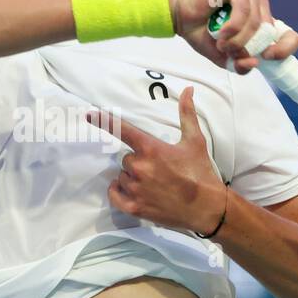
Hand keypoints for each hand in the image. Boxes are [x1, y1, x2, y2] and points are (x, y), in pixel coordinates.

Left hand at [86, 85, 228, 234]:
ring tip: (154, 184)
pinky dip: (119, 192)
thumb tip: (188, 89)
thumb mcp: (195, 141)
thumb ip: (187, 114)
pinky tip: (130, 191)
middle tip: (159, 169)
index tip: (89, 115)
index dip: (105, 121)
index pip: (123, 130)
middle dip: (139, 162)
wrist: (207, 208)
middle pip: (126, 159)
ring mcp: (136, 189)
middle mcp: (140, 168)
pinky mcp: (135, 207)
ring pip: (122, 176)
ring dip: (132, 178)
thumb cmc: (201, 172)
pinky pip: (114, 195)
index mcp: (152, 149)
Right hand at [169, 0, 297, 73]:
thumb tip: (255, 63)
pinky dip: (233, 27)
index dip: (285, 48)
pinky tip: (221, 33)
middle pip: (267, 33)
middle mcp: (259, 5)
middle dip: (246, 48)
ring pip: (255, 23)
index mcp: (262, 21)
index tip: (267, 58)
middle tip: (227, 51)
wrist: (178, 15)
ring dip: (237, 40)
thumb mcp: (223, 57)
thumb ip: (239, 63)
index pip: (289, 36)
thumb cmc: (201, 33)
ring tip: (221, 43)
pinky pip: (244, 11)